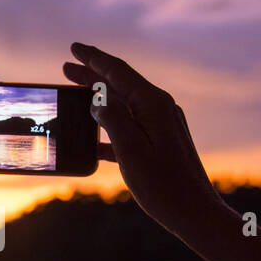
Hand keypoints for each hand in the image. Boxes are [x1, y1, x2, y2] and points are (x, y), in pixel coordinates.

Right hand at [63, 42, 221, 236]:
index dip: (93, 58)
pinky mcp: (162, 142)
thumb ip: (112, 119)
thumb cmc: (163, 186)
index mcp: (153, 104)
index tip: (73, 47)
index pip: (117, 72)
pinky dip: (109, 126)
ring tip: (75, 94)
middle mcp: (160, 108)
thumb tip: (97, 99)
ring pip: (124, 104)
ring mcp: (162, 125)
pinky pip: (130, 126)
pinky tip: (93, 139)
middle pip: (120, 84)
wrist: (195, 213)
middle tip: (66, 67)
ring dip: (98, 99)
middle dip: (92, 75)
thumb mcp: (131, 150)